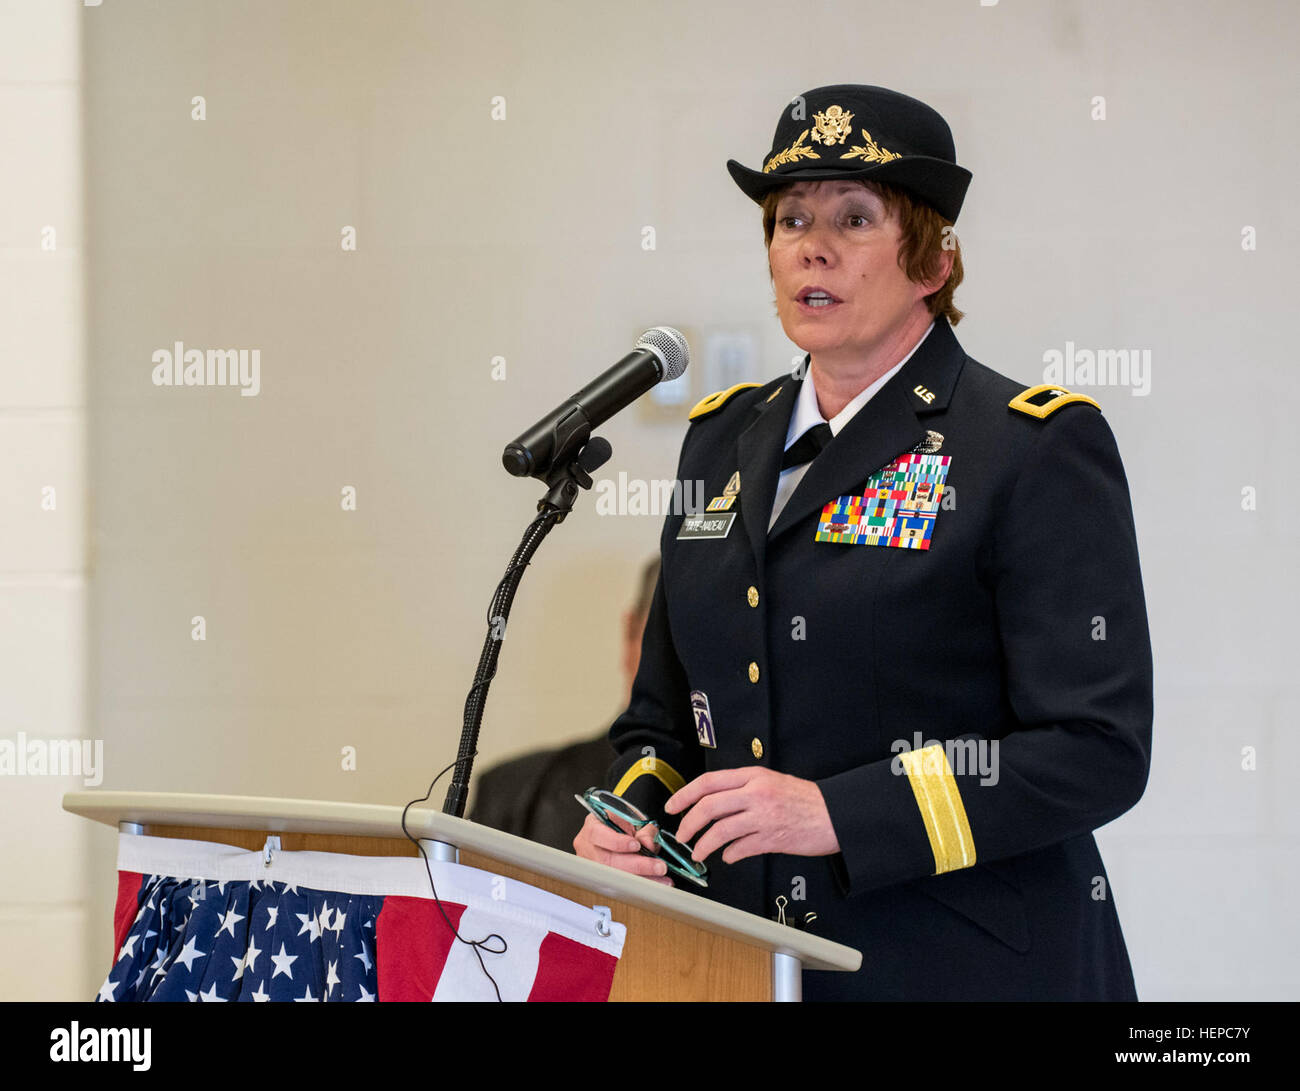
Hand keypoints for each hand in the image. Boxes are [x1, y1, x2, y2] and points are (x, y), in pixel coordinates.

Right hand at [573, 813, 673, 886]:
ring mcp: (592, 866)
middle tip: (659, 867)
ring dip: (642, 879)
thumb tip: (649, 845)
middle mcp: (588, 847)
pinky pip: (620, 885)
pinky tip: (655, 884)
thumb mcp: (635, 822)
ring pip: (614, 877)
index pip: (597, 834)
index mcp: (592, 827)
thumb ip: (643, 831)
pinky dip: (640, 885)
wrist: (616, 834)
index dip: (617, 842)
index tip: (636, 845)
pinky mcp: (600, 880)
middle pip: (607, 861)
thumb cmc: (622, 826)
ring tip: (662, 879)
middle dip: (637, 865)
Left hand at [665, 768, 840, 864]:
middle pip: (708, 806)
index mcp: (753, 776)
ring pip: (720, 830)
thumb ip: (744, 790)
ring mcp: (763, 816)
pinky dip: (729, 854)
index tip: (673, 806)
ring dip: (703, 845)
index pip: (709, 782)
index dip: (685, 794)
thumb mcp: (772, 782)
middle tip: (681, 834)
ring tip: (698, 852)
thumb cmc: (805, 799)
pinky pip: (740, 849)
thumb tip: (715, 804)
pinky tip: (727, 857)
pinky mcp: (772, 839)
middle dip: (688, 823)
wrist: (835, 815)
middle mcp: (756, 793)